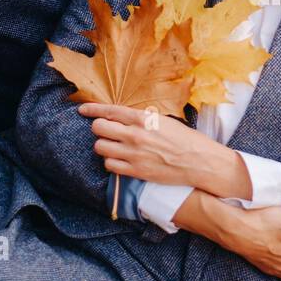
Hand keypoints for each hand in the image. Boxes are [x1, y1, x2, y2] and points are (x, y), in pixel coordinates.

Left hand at [78, 102, 246, 193]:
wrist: (199, 161)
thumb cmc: (184, 139)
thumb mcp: (162, 120)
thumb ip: (140, 118)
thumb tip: (121, 117)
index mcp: (143, 118)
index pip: (108, 111)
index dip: (92, 109)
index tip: (82, 110)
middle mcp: (135, 135)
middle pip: (99, 128)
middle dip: (100, 128)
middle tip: (107, 131)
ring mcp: (133, 154)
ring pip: (100, 147)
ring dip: (104, 146)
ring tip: (114, 147)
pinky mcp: (135, 171)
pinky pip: (109, 165)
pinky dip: (111, 162)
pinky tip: (120, 159)